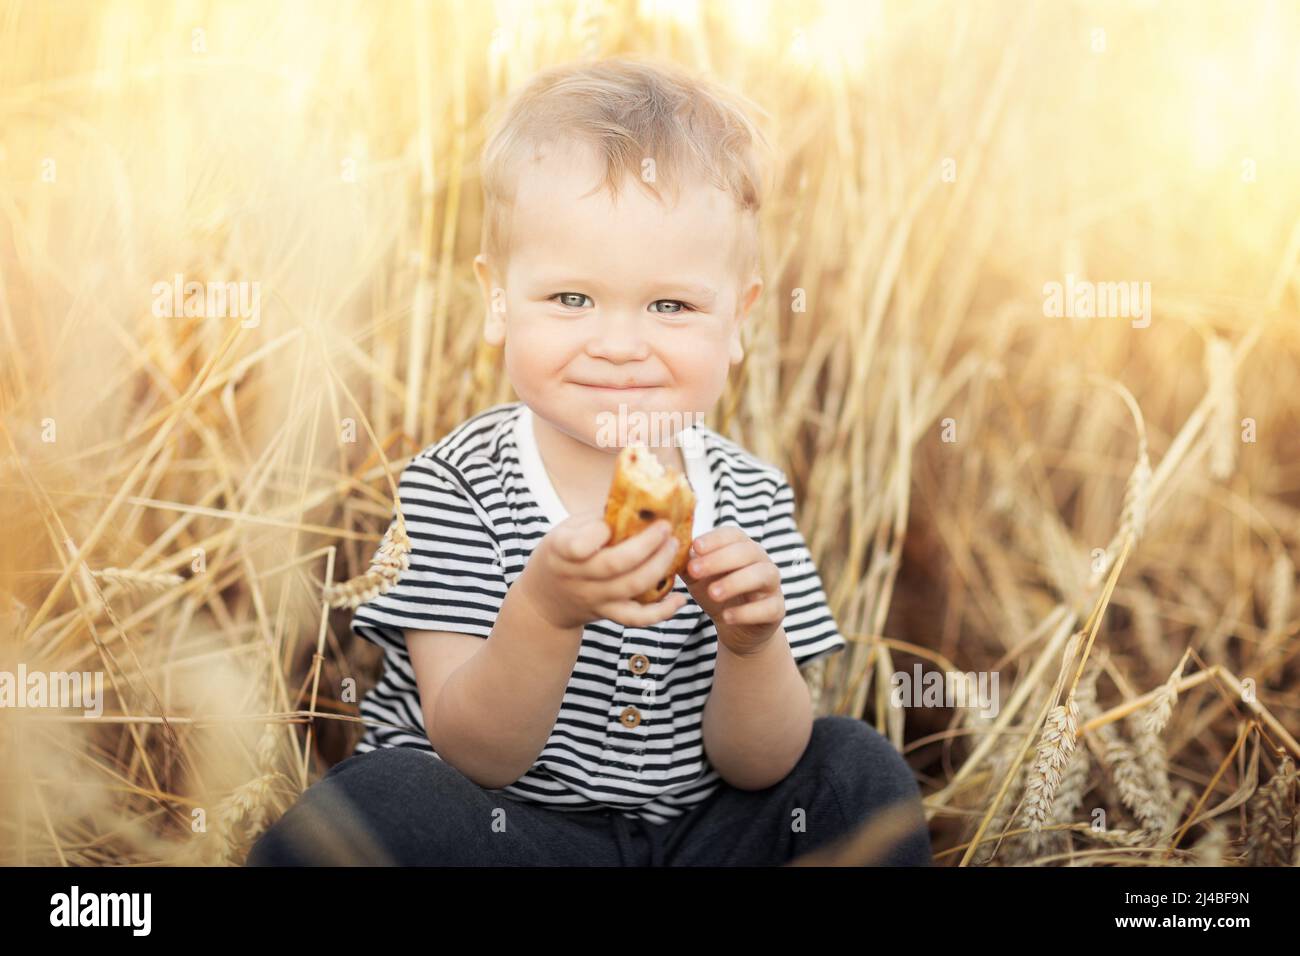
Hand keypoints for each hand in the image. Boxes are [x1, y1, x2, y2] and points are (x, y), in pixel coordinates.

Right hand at [520, 509, 688, 630]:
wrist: (544, 600)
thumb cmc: (561, 554)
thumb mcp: (566, 530)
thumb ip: (596, 519)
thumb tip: (638, 499)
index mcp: (561, 551)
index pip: (579, 545)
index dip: (599, 532)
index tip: (612, 520)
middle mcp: (577, 577)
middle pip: (616, 564)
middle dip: (648, 543)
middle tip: (666, 527)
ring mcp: (594, 598)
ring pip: (632, 588)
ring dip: (659, 566)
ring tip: (674, 547)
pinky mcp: (608, 614)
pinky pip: (637, 618)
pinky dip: (662, 612)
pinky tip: (679, 598)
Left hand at [680, 526, 784, 656]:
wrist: (737, 628)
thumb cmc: (717, 592)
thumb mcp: (698, 578)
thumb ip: (686, 564)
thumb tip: (668, 551)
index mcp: (741, 547)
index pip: (733, 534)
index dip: (715, 539)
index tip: (695, 547)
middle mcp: (760, 561)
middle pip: (747, 552)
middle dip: (720, 559)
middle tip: (695, 570)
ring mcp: (771, 585)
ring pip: (761, 575)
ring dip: (736, 582)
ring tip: (712, 593)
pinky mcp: (776, 609)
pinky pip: (767, 607)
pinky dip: (746, 612)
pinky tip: (726, 616)